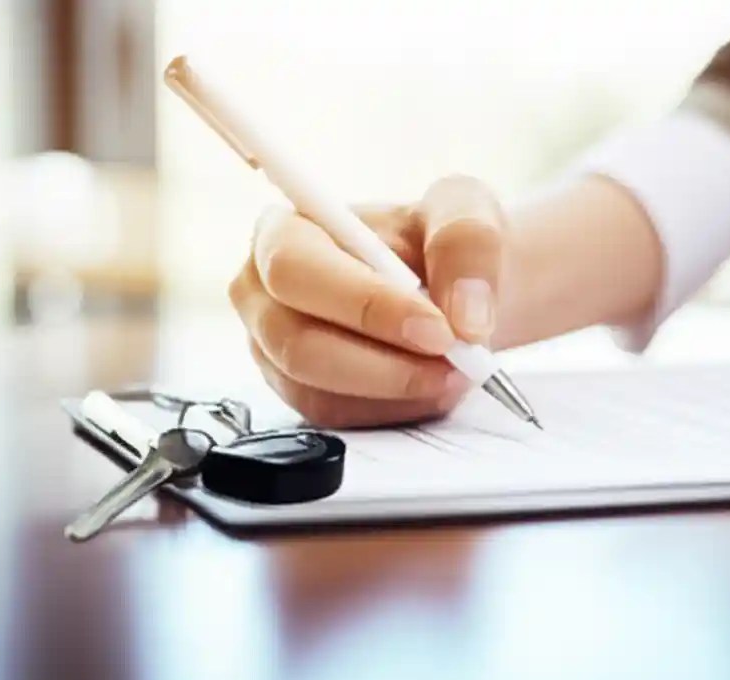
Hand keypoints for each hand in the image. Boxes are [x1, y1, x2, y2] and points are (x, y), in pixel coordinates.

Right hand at [230, 175, 505, 427]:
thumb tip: (464, 316)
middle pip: (297, 344)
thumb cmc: (438, 240)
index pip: (296, 270)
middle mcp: (263, 295)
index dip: (364, 305)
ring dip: (397, 391)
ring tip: (456, 371)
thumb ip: (466, 244)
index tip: (436, 329)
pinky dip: (393, 410)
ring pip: (318, 391)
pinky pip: (336, 420)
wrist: (451, 287)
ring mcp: (274, 351)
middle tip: (456, 362)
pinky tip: (433, 387)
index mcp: (282, 233)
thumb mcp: (464, 209)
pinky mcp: (300, 393)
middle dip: (385, 365)